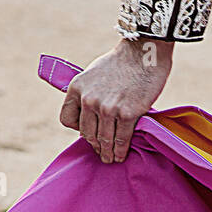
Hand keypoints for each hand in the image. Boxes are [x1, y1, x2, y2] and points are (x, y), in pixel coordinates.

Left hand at [59, 37, 173, 162]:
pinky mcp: (127, 114)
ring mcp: (108, 108)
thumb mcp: (92, 73)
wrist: (144, 52)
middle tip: (102, 153)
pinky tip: (122, 155)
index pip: (67, 119)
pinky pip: (121, 139)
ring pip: (104, 140)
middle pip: (86, 134)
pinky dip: (121, 150)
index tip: (87, 133)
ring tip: (111, 159)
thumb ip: (88, 93)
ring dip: (107, 153)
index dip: (77, 129)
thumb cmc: (121, 63)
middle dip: (95, 146)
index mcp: (77, 88)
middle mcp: (89, 99)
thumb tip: (89, 113)